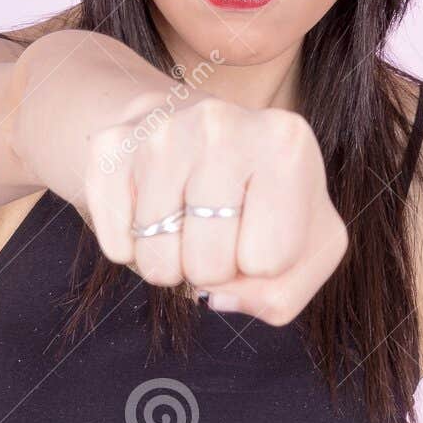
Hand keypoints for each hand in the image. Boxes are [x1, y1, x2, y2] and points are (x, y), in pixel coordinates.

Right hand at [85, 93, 347, 323]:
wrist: (205, 133)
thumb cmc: (268, 199)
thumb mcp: (312, 245)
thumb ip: (286, 292)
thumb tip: (219, 298)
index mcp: (285, 142)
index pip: (268, 260)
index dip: (263, 264)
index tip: (260, 229)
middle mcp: (220, 125)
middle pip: (209, 265)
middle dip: (213, 270)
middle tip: (217, 234)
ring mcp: (159, 131)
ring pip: (157, 260)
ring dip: (172, 262)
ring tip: (187, 222)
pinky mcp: (110, 147)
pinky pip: (116, 246)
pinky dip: (133, 250)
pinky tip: (152, 212)